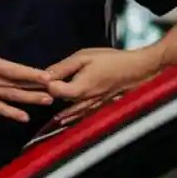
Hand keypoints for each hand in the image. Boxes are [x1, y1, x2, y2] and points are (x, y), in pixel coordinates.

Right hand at [0, 23, 53, 122]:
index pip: (13, 70)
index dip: (31, 74)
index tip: (47, 76)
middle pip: (17, 85)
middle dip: (37, 88)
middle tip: (56, 91)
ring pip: (10, 97)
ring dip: (29, 100)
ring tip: (47, 101)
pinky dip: (10, 113)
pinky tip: (23, 117)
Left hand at [46, 47, 160, 123]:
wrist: (139, 69)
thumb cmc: (112, 61)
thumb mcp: (84, 57)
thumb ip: (63, 67)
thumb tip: (45, 75)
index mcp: (78, 89)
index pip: (52, 92)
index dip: (45, 84)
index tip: (40, 80)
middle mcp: (84, 102)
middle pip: (60, 102)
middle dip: (50, 96)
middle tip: (38, 91)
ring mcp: (92, 107)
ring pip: (70, 112)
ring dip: (58, 109)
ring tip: (45, 107)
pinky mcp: (99, 108)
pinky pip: (82, 115)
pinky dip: (72, 116)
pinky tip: (64, 120)